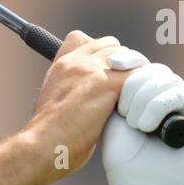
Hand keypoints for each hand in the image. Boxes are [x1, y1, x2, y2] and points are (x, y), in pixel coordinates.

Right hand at [24, 31, 137, 177]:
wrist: (42, 145)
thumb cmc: (49, 135)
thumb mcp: (53, 103)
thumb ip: (71, 90)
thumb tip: (91, 98)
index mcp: (62, 65)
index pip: (85, 40)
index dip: (99, 53)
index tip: (103, 74)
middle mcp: (76, 62)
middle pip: (113, 46)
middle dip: (122, 65)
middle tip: (123, 91)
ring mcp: (92, 70)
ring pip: (130, 58)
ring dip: (135, 77)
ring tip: (131, 101)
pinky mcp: (108, 84)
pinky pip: (139, 77)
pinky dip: (141, 92)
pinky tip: (134, 110)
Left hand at [100, 61, 183, 184]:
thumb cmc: (124, 162)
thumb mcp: (111, 121)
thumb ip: (113, 92)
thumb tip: (112, 60)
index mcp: (143, 99)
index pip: (140, 67)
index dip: (129, 62)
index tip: (112, 63)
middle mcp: (163, 101)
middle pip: (153, 70)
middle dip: (134, 83)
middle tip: (122, 109)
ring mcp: (181, 109)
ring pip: (166, 79)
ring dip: (144, 98)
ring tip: (134, 124)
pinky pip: (179, 95)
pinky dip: (159, 105)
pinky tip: (146, 125)